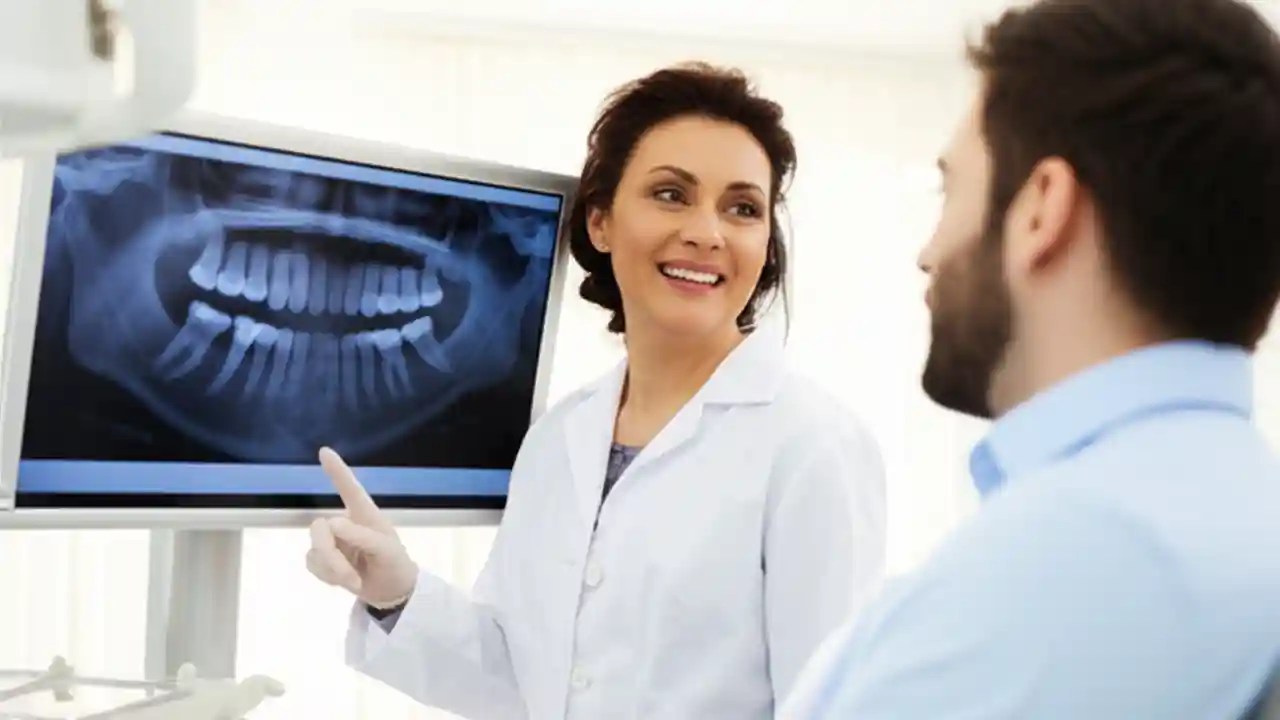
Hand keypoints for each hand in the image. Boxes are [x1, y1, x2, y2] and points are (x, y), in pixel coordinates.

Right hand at [306, 446, 418, 607]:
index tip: (325, 451)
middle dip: (329, 554)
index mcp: (365, 515)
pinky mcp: (323, 560)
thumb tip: (333, 524)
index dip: (337, 471)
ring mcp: (332, 541)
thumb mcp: (387, 551)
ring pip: (314, 549)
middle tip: (346, 576)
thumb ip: (363, 537)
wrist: (391, 593)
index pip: (350, 489)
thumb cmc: (395, 564)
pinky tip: (344, 581)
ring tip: (353, 580)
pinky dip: (327, 576)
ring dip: (332, 569)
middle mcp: (345, 524)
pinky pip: (312, 563)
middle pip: (319, 527)